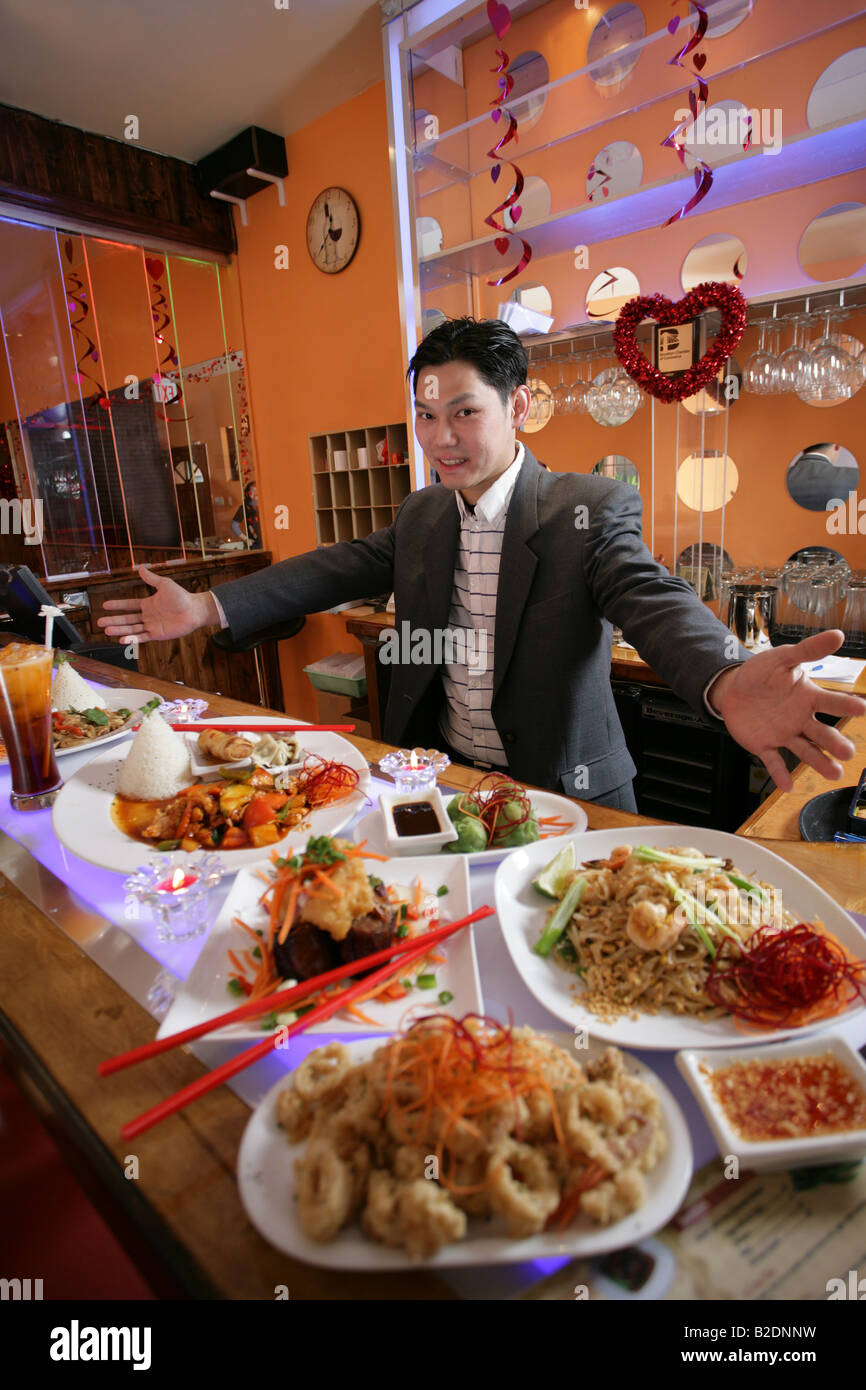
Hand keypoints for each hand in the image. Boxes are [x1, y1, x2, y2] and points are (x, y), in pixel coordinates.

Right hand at [97, 565, 218, 643]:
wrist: (194, 609)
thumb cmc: (181, 596)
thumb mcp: (164, 584)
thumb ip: (151, 578)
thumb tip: (140, 567)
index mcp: (148, 604)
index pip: (129, 605)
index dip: (117, 605)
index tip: (105, 605)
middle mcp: (148, 616)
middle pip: (127, 619)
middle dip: (113, 620)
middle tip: (99, 622)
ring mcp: (152, 626)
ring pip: (132, 629)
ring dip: (119, 630)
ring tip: (106, 630)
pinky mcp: (158, 634)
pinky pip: (142, 637)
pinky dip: (132, 638)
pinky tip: (122, 639)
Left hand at [709, 629, 865, 791]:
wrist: (732, 689)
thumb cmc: (761, 673)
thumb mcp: (782, 658)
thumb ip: (808, 650)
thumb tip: (837, 635)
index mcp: (808, 697)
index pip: (831, 702)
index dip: (845, 704)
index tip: (862, 708)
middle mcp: (801, 719)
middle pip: (822, 733)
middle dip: (835, 743)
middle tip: (848, 752)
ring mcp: (784, 734)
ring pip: (805, 751)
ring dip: (819, 762)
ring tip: (834, 773)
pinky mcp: (765, 746)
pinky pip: (774, 761)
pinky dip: (780, 774)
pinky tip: (788, 786)